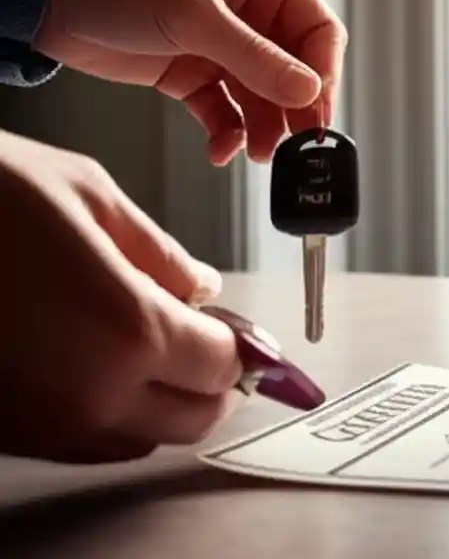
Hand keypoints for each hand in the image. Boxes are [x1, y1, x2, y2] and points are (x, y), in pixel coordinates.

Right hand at [0, 130, 241, 462]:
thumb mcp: (89, 195)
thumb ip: (161, 250)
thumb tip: (202, 285)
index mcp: (130, 329)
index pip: (224, 366)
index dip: (237, 343)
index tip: (233, 324)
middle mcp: (93, 392)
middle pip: (194, 417)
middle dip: (207, 379)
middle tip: (196, 335)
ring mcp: (46, 422)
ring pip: (141, 438)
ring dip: (158, 399)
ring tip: (135, 340)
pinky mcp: (8, 430)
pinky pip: (85, 442)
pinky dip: (107, 411)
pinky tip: (89, 359)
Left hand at [33, 0, 347, 165]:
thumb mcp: (195, 17)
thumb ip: (255, 59)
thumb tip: (308, 92)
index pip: (318, 31)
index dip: (323, 72)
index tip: (318, 110)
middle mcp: (250, 14)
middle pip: (295, 71)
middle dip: (295, 109)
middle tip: (298, 145)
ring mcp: (223, 47)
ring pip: (263, 98)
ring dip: (263, 128)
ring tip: (258, 153)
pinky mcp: (195, 75)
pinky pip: (227, 112)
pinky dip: (228, 134)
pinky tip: (221, 149)